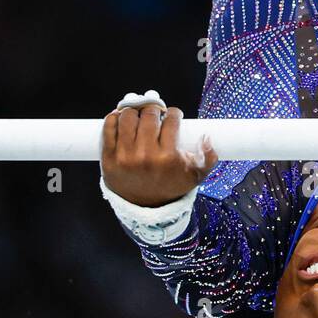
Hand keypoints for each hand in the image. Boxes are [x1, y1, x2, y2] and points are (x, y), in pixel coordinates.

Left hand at [101, 104, 217, 206]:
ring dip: (134, 111)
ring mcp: (124, 157)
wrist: (145, 208)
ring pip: (128, 117)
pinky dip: (113, 118)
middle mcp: (145, 156)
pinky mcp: (108, 158)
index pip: (171, 121)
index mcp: (168, 158)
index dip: (173, 113)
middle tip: (156, 113)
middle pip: (149, 115)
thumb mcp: (196, 176)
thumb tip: (206, 137)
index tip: (172, 114)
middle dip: (154, 109)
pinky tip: (120, 118)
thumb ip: (209, 158)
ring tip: (139, 117)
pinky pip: (108, 128)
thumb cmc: (171, 187)